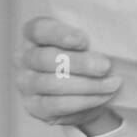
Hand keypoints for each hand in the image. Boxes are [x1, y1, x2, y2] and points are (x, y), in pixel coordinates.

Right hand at [15, 17, 122, 134]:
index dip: (60, 34)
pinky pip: (58, 104)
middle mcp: (24, 57)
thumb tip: (106, 45)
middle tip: (105, 66)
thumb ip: (91, 39)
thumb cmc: (87, 57)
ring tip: (112, 84)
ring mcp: (25, 83)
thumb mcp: (88, 43)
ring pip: (53, 83)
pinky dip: (85, 101)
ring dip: (87, 85)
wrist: (87, 91)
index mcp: (34, 34)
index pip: (40, 29)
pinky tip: (104, 96)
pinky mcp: (34, 106)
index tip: (84, 41)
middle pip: (46, 59)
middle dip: (79, 63)